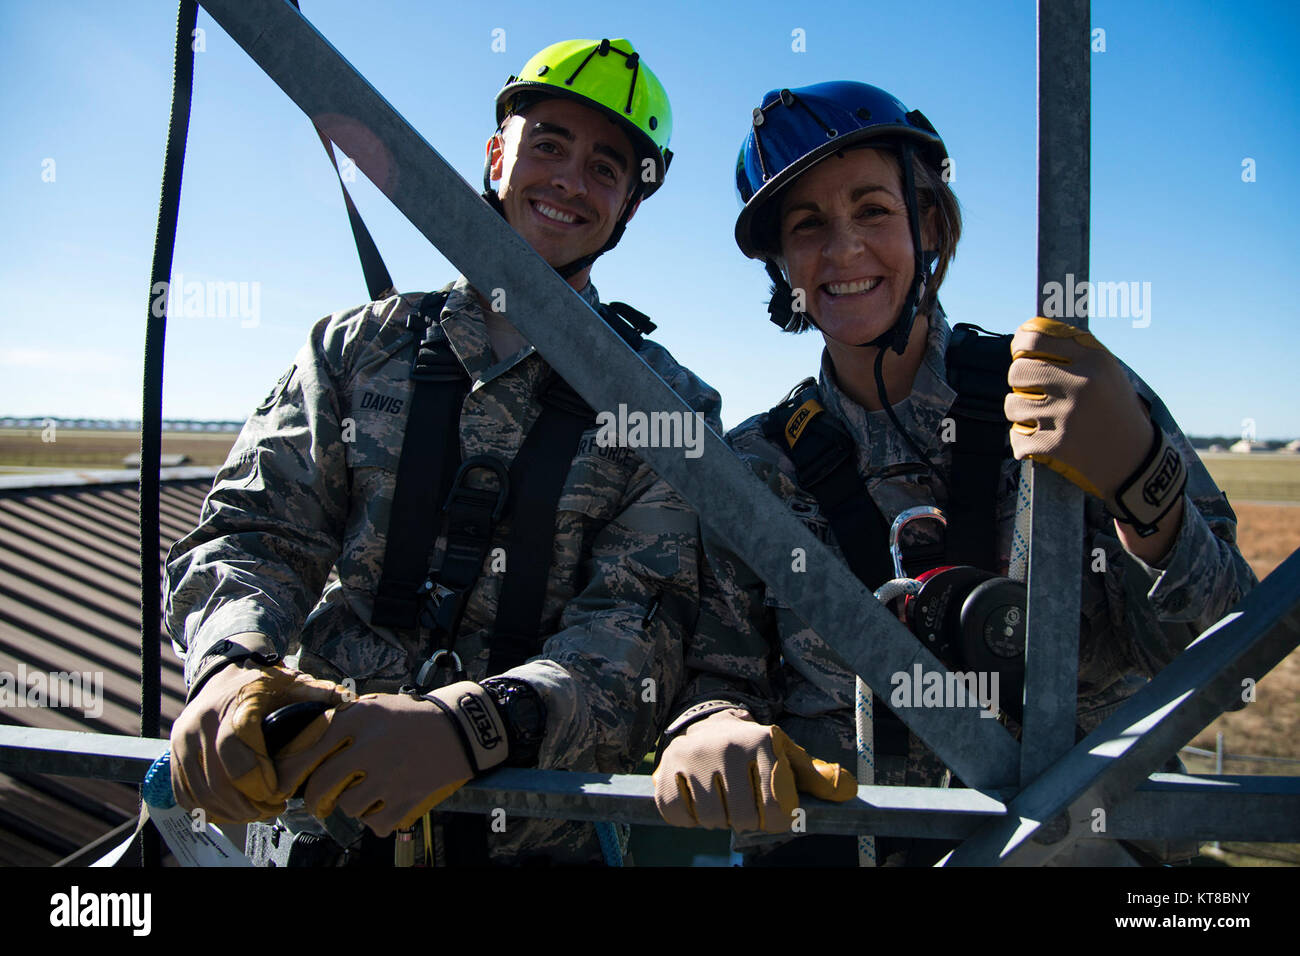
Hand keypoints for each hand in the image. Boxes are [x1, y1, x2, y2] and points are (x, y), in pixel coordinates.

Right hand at [169, 657, 351, 823]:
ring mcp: (183, 740)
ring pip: (202, 791)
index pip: (240, 758)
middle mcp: (202, 723)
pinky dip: (208, 808)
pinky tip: (232, 810)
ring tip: (256, 812)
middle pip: (220, 781)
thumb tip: (351, 702)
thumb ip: (321, 693)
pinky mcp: (173, 753)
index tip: (279, 793)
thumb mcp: (293, 682)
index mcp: (235, 708)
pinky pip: (186, 792)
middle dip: (248, 804)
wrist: (224, 671)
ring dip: (230, 811)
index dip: (260, 783)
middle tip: (272, 810)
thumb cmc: (264, 683)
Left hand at [274, 682, 508, 836]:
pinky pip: (376, 823)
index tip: (280, 786)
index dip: (288, 773)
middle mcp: (369, 747)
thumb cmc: (411, 718)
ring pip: (348, 807)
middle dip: (315, 800)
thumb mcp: (374, 707)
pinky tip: (386, 804)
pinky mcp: (407, 797)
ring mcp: (388, 775)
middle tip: (320, 803)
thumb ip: (340, 723)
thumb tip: (302, 748)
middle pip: (321, 786)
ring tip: (367, 794)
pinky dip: (378, 819)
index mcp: (358, 720)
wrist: (460, 729)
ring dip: (353, 805)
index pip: (308, 750)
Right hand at [652, 708, 855, 833]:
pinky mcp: (667, 767)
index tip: (773, 812)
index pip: (777, 809)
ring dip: (718, 820)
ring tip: (722, 801)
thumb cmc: (756, 749)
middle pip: (743, 818)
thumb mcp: (788, 757)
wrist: (710, 722)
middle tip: (744, 804)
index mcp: (765, 743)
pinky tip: (697, 803)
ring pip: (711, 819)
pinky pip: (676, 814)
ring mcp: (695, 755)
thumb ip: (817, 778)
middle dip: (746, 820)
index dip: (777, 821)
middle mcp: (729, 746)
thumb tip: (848, 790)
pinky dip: (687, 819)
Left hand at [1005, 317, 1184, 530]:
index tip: (1019, 350)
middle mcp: (1079, 384)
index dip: (1020, 343)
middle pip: (1017, 372)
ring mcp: (1066, 415)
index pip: (1036, 338)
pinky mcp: (1056, 444)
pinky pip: (1016, 437)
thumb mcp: (1107, 371)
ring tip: (1039, 416)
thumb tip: (1024, 337)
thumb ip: (1072, 351)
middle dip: (1019, 381)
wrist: (1134, 458)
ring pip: (1012, 404)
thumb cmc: (1115, 408)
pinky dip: (1023, 441)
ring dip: (1020, 412)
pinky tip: (1039, 439)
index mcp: (1093, 360)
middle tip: (1031, 388)